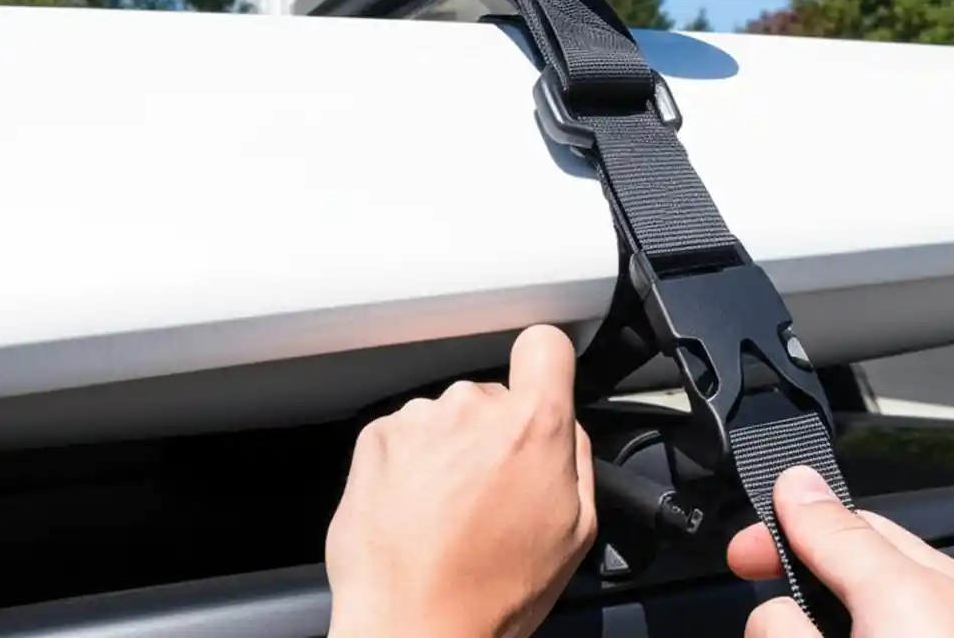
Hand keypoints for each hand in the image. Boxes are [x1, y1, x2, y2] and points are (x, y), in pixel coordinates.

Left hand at [325, 325, 596, 637]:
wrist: (413, 625)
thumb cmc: (493, 591)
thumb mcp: (577, 530)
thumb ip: (576, 458)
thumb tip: (564, 427)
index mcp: (534, 425)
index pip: (545, 344)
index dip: (546, 367)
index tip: (539, 390)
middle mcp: (474, 408)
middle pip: (493, 397)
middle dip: (495, 436)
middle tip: (490, 496)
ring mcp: (420, 420)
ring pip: (447, 418)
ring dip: (449, 453)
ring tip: (448, 514)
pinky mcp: (376, 437)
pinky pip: (406, 435)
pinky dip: (410, 465)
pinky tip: (417, 512)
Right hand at [727, 466, 953, 637]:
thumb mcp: (897, 597)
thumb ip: (842, 539)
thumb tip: (798, 479)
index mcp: (927, 593)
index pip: (840, 535)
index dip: (786, 532)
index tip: (743, 550)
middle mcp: (900, 632)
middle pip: (807, 596)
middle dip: (786, 609)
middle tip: (792, 633)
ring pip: (790, 633)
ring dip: (786, 634)